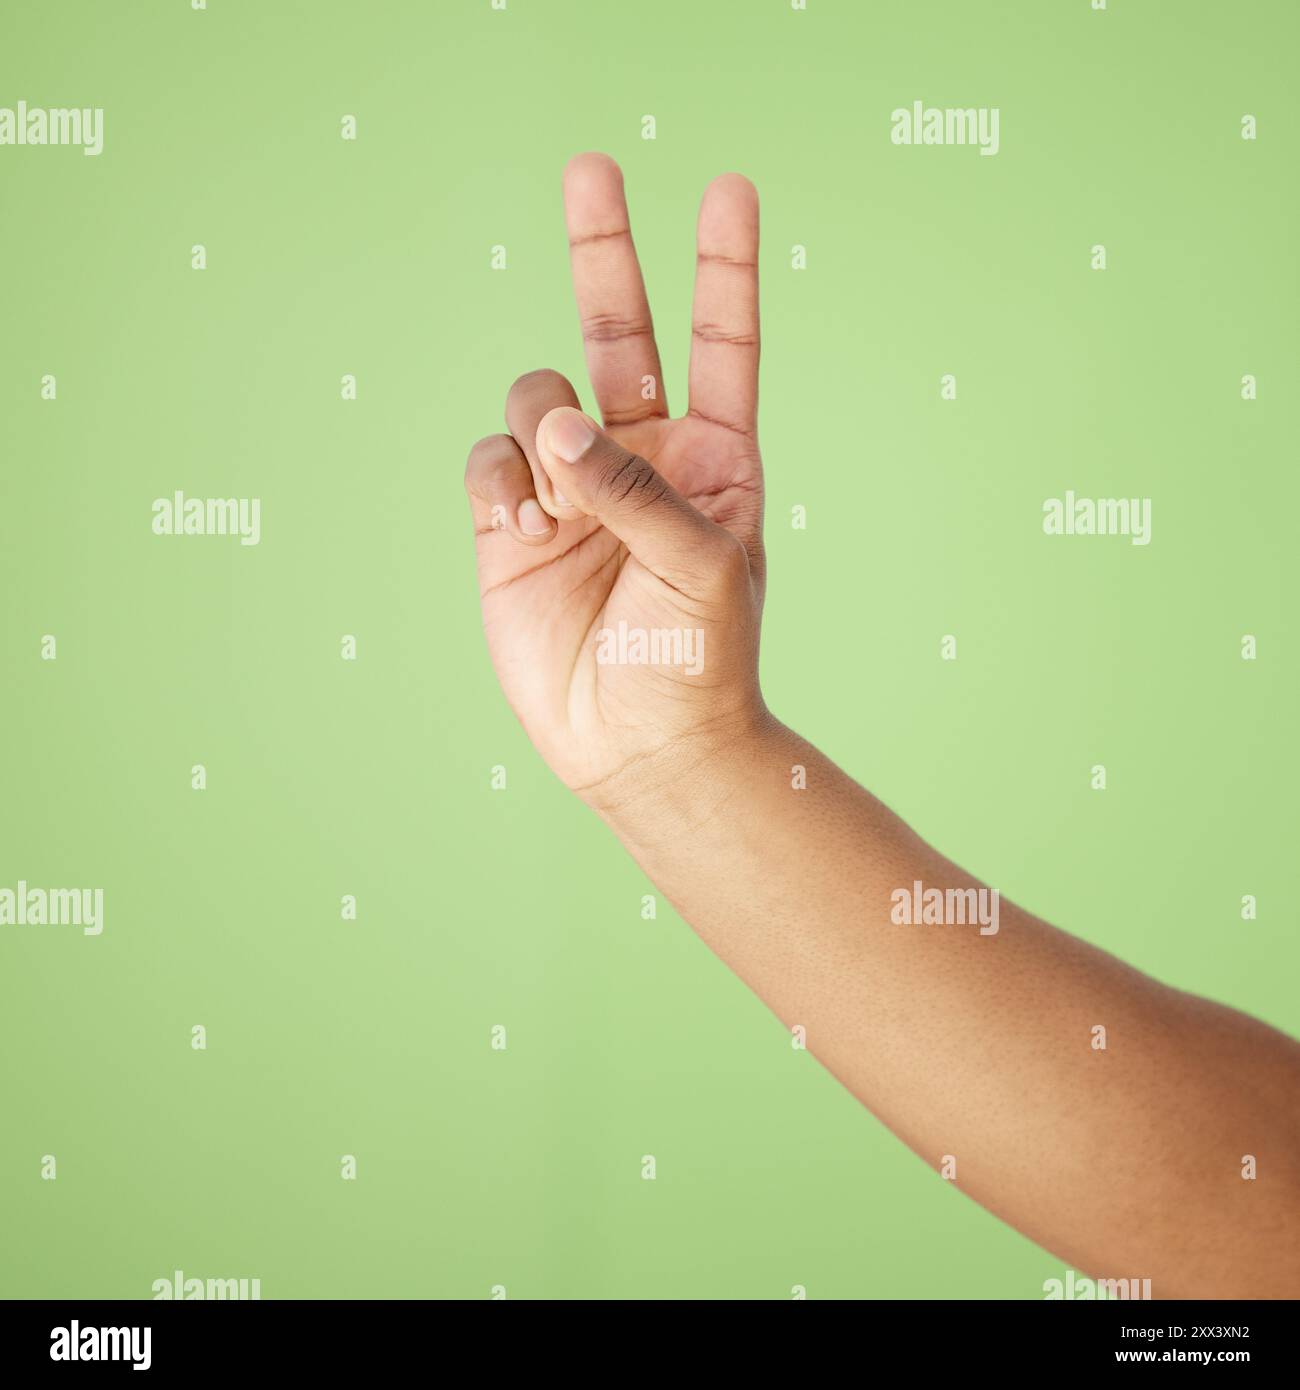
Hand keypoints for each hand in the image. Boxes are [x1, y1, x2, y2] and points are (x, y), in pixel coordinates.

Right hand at [465, 153, 770, 806]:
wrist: (640, 745)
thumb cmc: (697, 661)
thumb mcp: (699, 566)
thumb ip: (634, 487)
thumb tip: (555, 421)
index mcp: (712, 457)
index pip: (719, 342)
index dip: (722, 266)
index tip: (729, 188)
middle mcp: (639, 457)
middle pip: (616, 330)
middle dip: (603, 251)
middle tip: (592, 167)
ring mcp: (570, 487)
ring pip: (537, 393)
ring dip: (543, 429)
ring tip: (561, 507)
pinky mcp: (510, 524)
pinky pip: (490, 459)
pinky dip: (502, 481)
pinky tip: (527, 530)